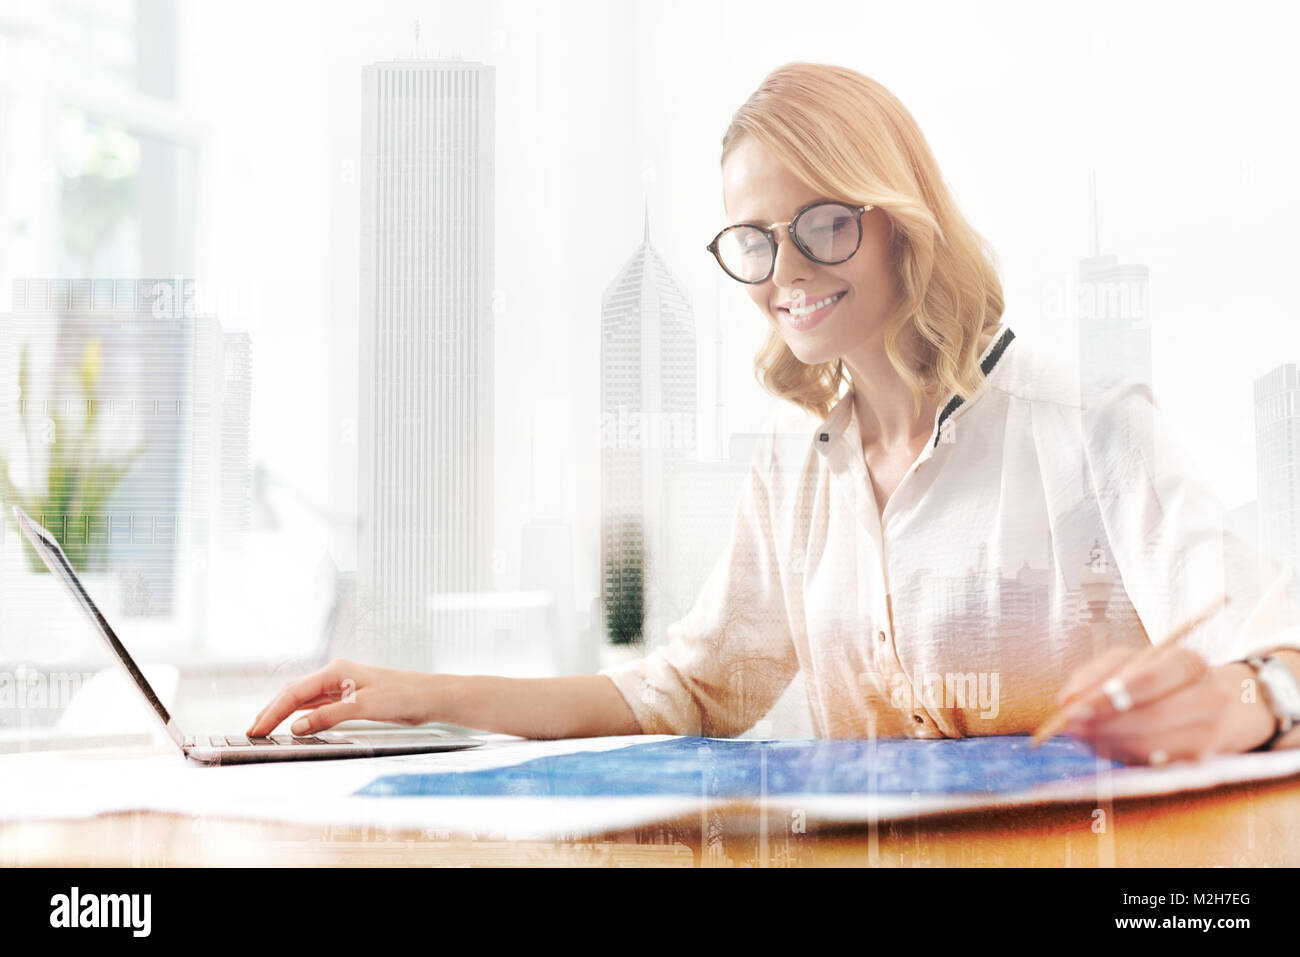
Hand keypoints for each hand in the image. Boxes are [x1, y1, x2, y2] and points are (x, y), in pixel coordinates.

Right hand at [245, 658, 440, 736]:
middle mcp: (336, 675)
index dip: (273, 711)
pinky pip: (318, 706)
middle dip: (271, 711)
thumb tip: (296, 727)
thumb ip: (328, 717)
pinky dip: (302, 715)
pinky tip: (294, 725)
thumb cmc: (403, 696)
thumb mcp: (363, 708)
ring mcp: (342, 686)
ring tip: (265, 729)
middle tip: (252, 732)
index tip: (256, 729)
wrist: (429, 696)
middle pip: (294, 693)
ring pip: (304, 699)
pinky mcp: (350, 697)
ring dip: (284, 713)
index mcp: (336, 671)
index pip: (294, 692)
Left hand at [1054, 644, 1262, 764]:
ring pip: (1152, 743)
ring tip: (1079, 736)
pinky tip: (1100, 745)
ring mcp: (1208, 731)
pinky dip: (1121, 753)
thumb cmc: (1158, 677)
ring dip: (1108, 741)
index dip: (1111, 695)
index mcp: (1189, 663)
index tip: (1077, 707)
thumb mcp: (1130, 662)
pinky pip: (1153, 761)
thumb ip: (1097, 674)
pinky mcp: (1199, 759)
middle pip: (1152, 715)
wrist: (1212, 704)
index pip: (1150, 679)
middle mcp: (1208, 696)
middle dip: (1105, 724)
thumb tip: (1068, 700)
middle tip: (1071, 726)